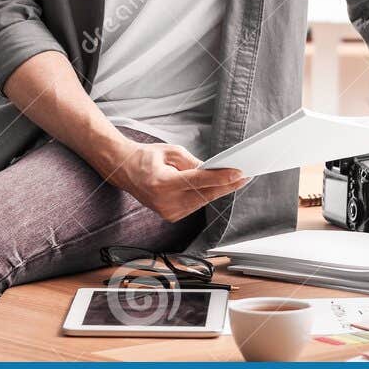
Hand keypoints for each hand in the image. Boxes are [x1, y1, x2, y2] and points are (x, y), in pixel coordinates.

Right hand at [103, 140, 248, 221]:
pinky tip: (217, 187)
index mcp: (163, 183)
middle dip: (226, 185)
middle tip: (244, 176)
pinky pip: (195, 206)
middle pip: (204, 195)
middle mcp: (165, 202)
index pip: (199, 182)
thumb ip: (193, 163)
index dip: (221, 178)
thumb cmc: (146, 158)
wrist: (124, 170)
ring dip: (218, 191)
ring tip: (235, 179)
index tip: (239, 173)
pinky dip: (205, 196)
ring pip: (202, 202)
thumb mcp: (170, 152)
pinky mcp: (171, 216)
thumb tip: (214, 170)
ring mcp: (167, 212)